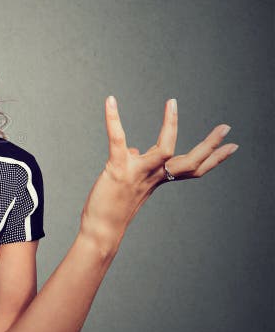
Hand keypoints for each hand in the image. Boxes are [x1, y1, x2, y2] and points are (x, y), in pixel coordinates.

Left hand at [80, 96, 237, 252]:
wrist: (100, 231)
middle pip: (191, 162)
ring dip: (171, 125)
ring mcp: (138, 173)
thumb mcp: (128, 183)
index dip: (213, 158)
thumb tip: (135, 149)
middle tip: (227, 127)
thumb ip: (135, 164)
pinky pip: (118, 138)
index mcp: (157, 179)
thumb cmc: (111, 208)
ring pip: (165, 149)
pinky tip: (110, 101)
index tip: (231, 146)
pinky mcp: (118, 169)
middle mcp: (153, 176)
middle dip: (211, 145)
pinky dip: (113, 118)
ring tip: (173, 103)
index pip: (191, 168)